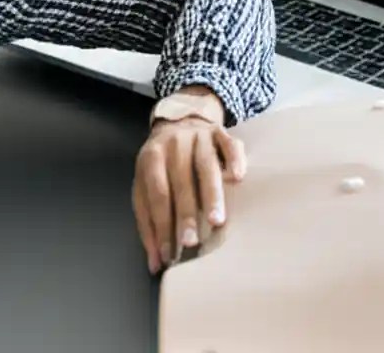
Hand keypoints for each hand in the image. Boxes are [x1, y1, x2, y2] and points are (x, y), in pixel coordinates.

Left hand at [132, 112, 246, 273]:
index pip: (157, 196)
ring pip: (206, 166)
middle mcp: (174, 145)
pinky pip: (229, 144)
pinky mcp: (219, 132)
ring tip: (216, 221)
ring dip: (211, 194)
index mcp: (151, 158)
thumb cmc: (161, 164)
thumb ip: (148, 223)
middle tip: (192, 242)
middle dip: (186, 214)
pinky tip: (237, 177)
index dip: (162, 225)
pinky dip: (234, 160)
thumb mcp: (145, 186)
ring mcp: (198, 137)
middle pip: (180, 182)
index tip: (169, 254)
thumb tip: (154, 264)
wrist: (179, 119)